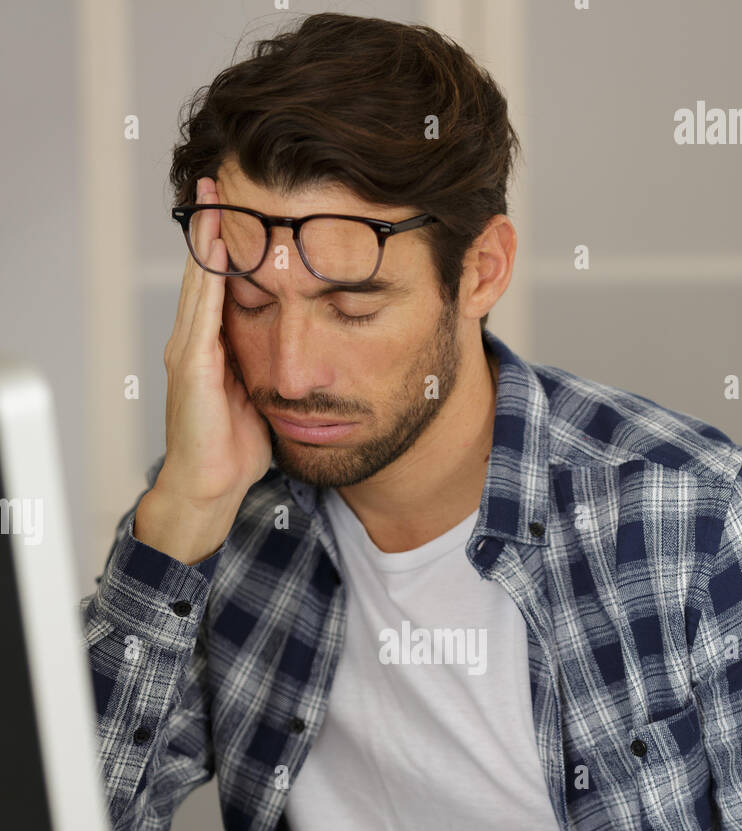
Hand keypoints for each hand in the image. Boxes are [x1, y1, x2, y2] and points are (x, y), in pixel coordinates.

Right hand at [160, 176, 271, 507]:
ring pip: (199, 279)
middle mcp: (195, 341)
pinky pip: (203, 306)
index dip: (228, 246)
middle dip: (212, 225)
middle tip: (222, 180)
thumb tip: (300, 353)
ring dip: (207, 235)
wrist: (210, 489)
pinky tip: (217, 243)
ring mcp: (190, 350)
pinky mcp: (194, 363)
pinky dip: (208, 271)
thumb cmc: (233, 451)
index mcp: (212, 348)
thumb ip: (267, 368)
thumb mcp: (258, 397)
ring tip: (216, 194)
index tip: (242, 209)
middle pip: (203, 270)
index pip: (218, 284)